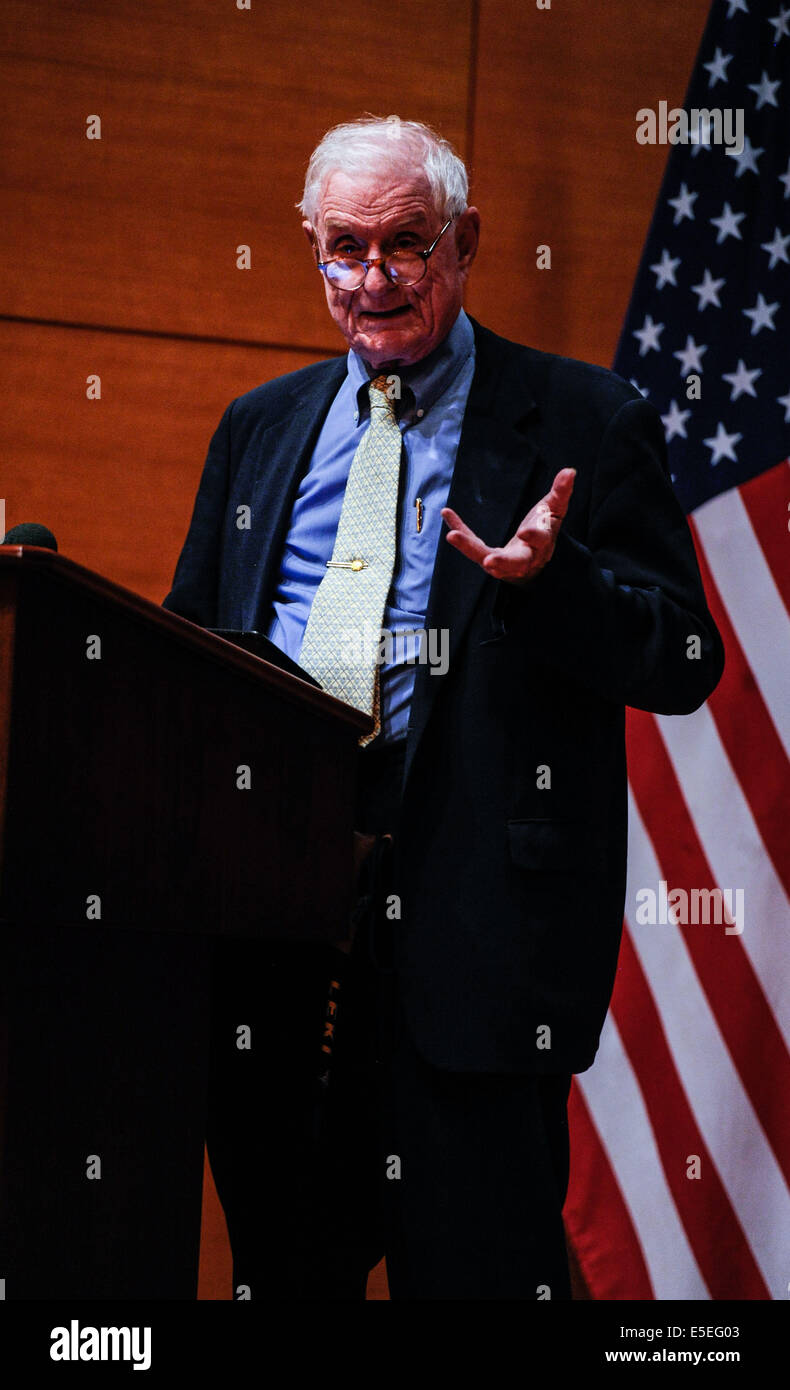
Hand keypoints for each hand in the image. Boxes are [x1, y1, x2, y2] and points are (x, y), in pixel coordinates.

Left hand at [441, 468, 575, 585]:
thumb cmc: (545, 530)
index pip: (541, 541)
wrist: (535, 558)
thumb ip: (561, 492)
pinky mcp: (488, 559)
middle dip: (503, 562)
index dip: (535, 537)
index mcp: (543, 544)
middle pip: (516, 563)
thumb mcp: (554, 511)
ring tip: (453, 536)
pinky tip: (447, 514)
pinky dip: (460, 530)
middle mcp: (525, 557)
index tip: (526, 532)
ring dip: (470, 549)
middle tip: (490, 562)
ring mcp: (505, 562)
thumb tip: (570, 471)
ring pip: (488, 561)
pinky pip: (472, 546)